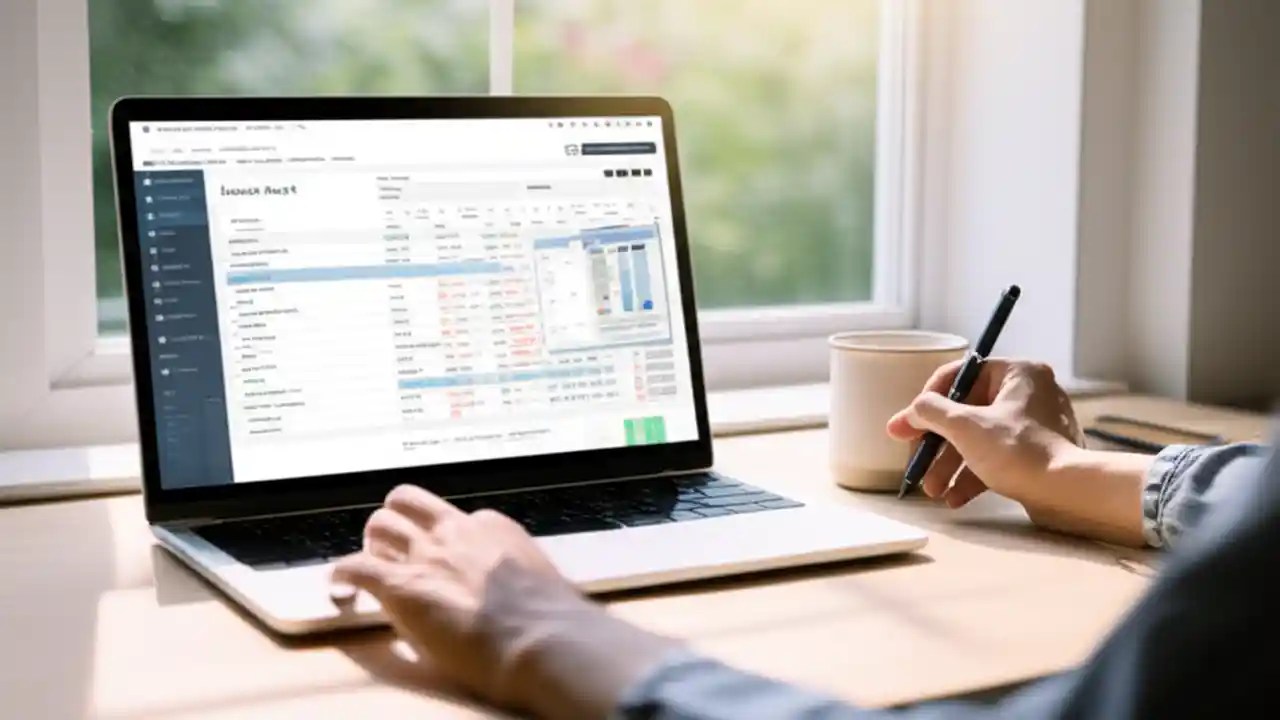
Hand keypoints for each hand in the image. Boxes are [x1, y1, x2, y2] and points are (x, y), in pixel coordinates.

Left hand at [331, 485, 678, 718]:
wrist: (543, 637)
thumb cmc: (554, 621)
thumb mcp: (541, 581)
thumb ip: (519, 576)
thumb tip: (520, 592)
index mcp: (492, 528)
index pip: (455, 519)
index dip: (442, 539)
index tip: (442, 559)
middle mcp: (455, 532)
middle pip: (408, 503)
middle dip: (396, 522)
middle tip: (391, 548)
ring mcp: (427, 555)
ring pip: (380, 524)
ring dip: (371, 543)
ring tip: (368, 564)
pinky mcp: (401, 585)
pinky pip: (355, 566)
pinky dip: (342, 574)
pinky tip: (340, 587)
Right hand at [885, 358, 1151, 545]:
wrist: (1066, 493)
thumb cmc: (1017, 451)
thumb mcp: (964, 426)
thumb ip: (931, 412)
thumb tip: (914, 410)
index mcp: (1017, 373)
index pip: (960, 375)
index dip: (927, 401)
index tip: (907, 425)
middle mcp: (1029, 393)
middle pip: (967, 412)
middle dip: (938, 446)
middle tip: (914, 463)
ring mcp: (1035, 425)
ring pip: (980, 439)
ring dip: (951, 465)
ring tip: (933, 490)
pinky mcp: (1037, 453)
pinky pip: (998, 457)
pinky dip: (974, 474)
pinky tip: (955, 498)